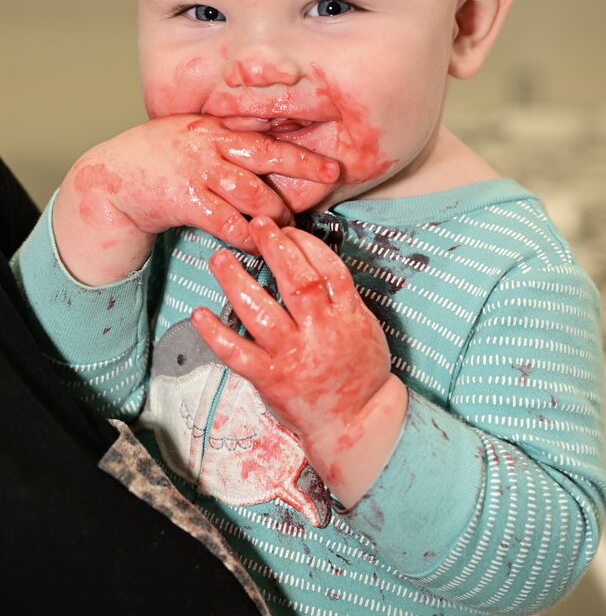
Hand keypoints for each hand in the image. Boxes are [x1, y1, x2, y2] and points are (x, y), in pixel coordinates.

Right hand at [53, 115, 338, 284]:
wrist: (111, 177)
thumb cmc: (155, 155)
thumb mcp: (191, 133)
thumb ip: (226, 135)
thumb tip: (272, 138)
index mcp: (215, 127)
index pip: (265, 132)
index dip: (299, 145)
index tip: (329, 160)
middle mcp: (210, 145)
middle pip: (266, 155)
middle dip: (302, 168)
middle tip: (329, 179)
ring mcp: (198, 172)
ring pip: (251, 192)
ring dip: (275, 212)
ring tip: (290, 226)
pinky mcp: (186, 200)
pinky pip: (226, 221)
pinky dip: (246, 235)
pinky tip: (257, 244)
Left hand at [191, 216, 406, 504]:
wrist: (356, 424)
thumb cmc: (360, 371)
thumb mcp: (363, 326)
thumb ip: (339, 296)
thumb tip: (310, 258)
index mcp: (347, 317)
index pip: (328, 270)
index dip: (306, 245)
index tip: (287, 229)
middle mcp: (320, 334)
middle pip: (297, 282)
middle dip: (275, 248)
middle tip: (255, 224)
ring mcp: (293, 357)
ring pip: (262, 312)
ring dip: (237, 282)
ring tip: (219, 259)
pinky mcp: (271, 380)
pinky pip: (238, 354)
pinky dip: (215, 334)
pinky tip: (199, 313)